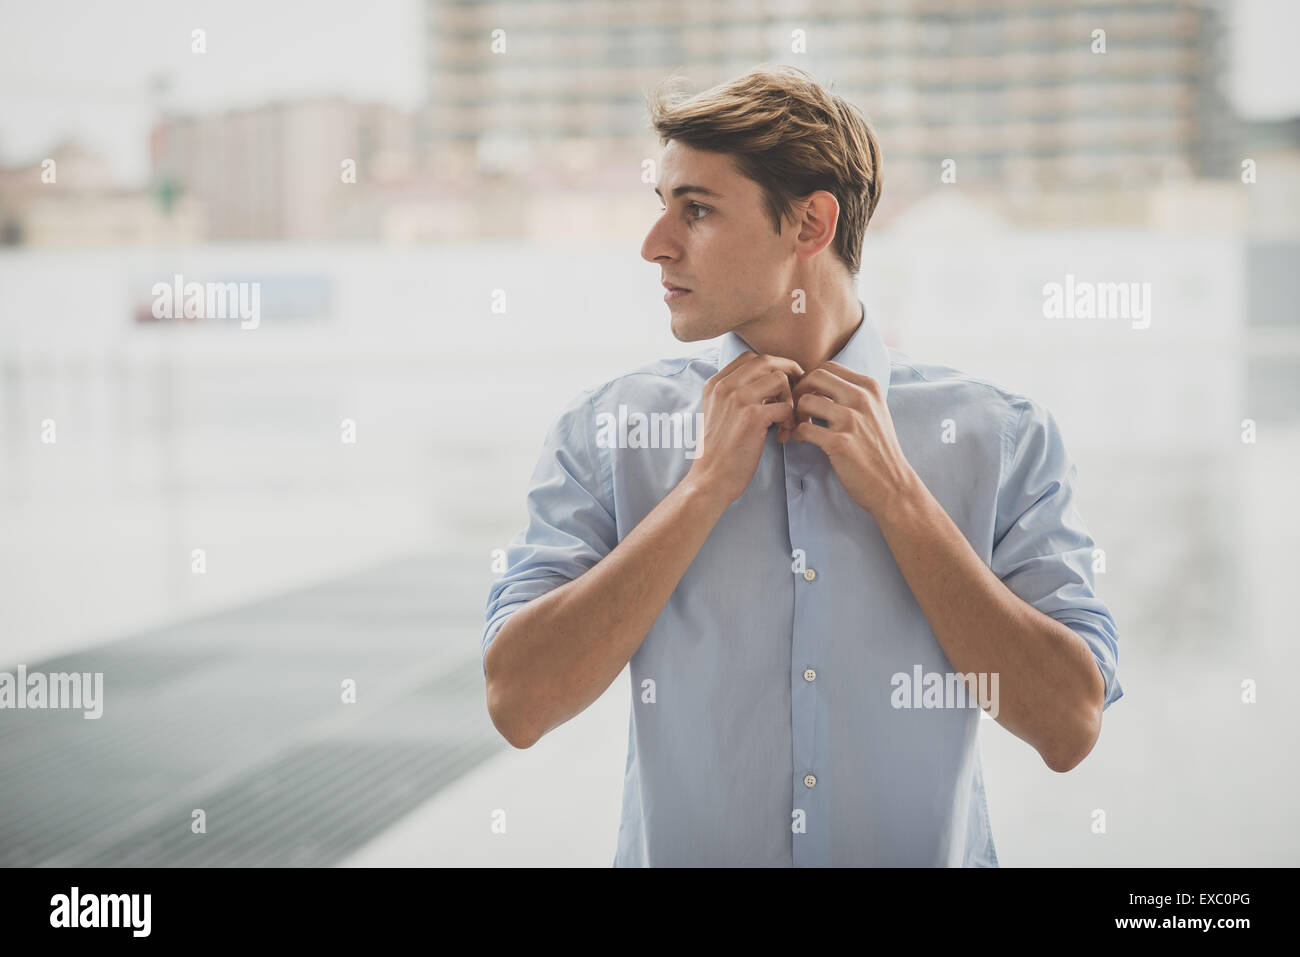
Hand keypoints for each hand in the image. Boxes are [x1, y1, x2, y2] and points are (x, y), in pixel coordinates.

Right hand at [687, 351, 803, 505]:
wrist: (710, 480)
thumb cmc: (718, 452)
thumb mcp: (717, 414)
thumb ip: (734, 394)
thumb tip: (767, 382)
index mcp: (715, 384)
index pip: (749, 358)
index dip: (772, 365)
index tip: (783, 382)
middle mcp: (725, 386)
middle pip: (767, 361)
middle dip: (789, 372)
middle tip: (799, 391)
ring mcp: (738, 399)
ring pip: (780, 379)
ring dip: (791, 399)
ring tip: (787, 422)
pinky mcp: (752, 416)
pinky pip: (785, 406)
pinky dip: (791, 421)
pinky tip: (782, 437)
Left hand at [789, 360, 917, 516]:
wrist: (892, 484)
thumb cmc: (878, 449)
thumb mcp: (875, 411)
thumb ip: (852, 394)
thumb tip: (820, 383)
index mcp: (869, 387)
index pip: (828, 367)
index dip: (810, 379)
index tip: (807, 395)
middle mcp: (862, 399)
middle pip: (815, 376)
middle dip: (799, 391)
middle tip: (797, 409)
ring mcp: (851, 420)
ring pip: (806, 401)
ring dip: (795, 415)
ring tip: (800, 427)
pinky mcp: (840, 443)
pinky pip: (804, 429)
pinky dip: (796, 434)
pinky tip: (802, 441)